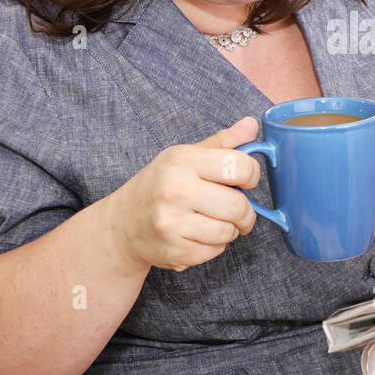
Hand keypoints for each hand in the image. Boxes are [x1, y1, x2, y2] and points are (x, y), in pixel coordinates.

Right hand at [106, 117, 262, 271]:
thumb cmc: (160, 185)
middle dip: (246, 212)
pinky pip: (215, 251)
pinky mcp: (174, 251)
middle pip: (238, 206)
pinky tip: (197, 235)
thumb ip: (222, 142)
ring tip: (213, 222)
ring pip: (229, 232)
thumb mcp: (185, 156)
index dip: (251, 175)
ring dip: (230, 230)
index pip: (239, 166)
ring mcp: (172, 223)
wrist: (122, 224)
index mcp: (182, 160)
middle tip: (238, 211)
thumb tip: (251, 124)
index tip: (246, 181)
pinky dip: (213, 246)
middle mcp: (175, 190)